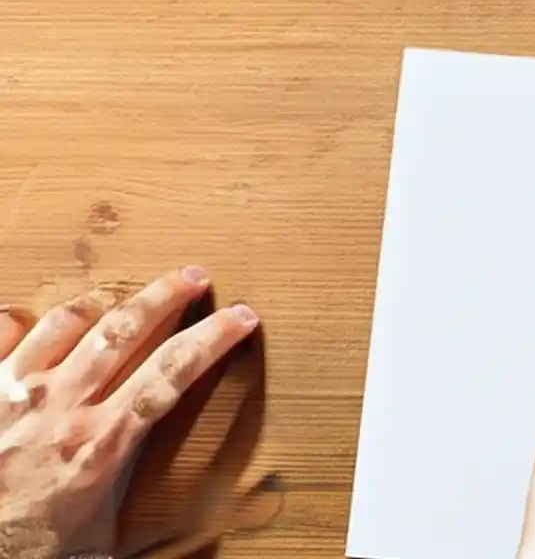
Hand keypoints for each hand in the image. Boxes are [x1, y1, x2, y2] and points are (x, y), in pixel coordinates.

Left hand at [0, 267, 259, 556]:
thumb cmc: (31, 551)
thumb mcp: (100, 534)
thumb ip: (131, 490)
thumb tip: (189, 505)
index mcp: (101, 444)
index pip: (172, 373)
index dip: (213, 338)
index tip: (241, 316)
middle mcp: (59, 408)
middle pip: (126, 330)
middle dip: (167, 295)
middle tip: (193, 274)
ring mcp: (13, 394)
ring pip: (66, 322)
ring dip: (102, 303)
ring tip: (119, 299)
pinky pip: (3, 331)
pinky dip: (23, 320)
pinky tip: (36, 323)